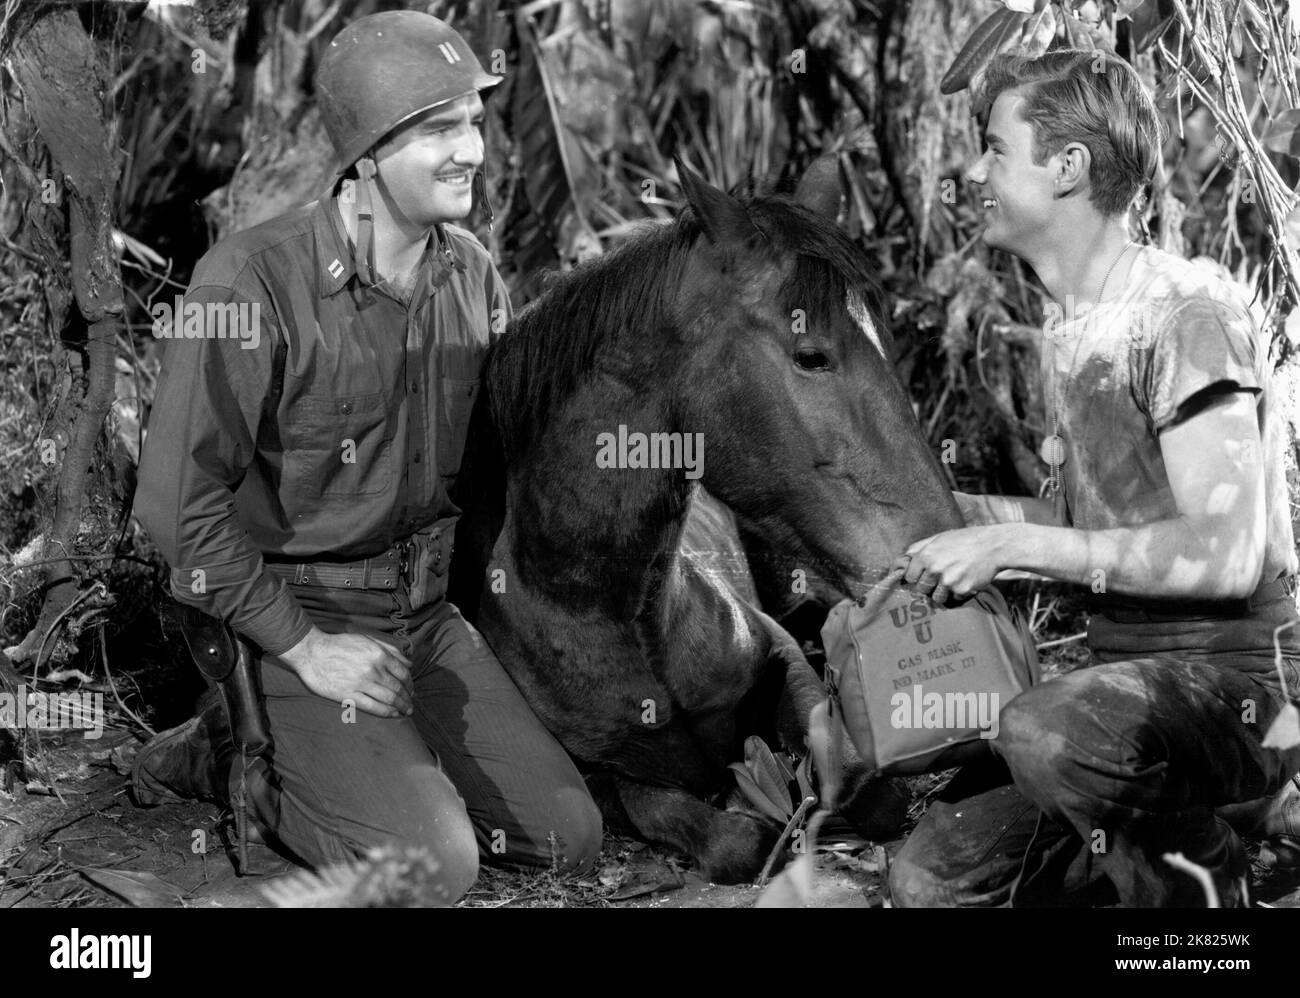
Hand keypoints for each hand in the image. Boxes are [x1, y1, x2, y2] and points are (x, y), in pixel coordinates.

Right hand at [279, 627, 412, 717]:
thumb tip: (408, 663)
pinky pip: (373, 707)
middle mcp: (373, 670)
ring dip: (401, 706)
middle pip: (398, 687)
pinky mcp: (349, 696)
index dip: (410, 683)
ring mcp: (361, 684)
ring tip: (406, 711)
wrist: (313, 653)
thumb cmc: (340, 644)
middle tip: (410, 704)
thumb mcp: (367, 640)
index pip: (403, 673)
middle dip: (407, 697)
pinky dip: (386, 712)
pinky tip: (393, 714)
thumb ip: (389, 650)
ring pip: (389, 698)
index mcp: (379, 655)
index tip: (411, 690)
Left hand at [893, 525, 1008, 603]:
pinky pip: (953, 599)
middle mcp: (934, 569)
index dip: (915, 577)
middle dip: (928, 586)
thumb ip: (919, 548)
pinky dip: (958, 593)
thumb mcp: (939, 538)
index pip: (909, 577)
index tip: (920, 577)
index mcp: (926, 556)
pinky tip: (965, 580)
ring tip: (954, 579)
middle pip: (921, 589)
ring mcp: (948, 581)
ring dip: (942, 593)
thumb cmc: (965, 540)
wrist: (993, 546)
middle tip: (939, 578)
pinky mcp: (962, 590)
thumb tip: (903, 559)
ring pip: (936, 598)